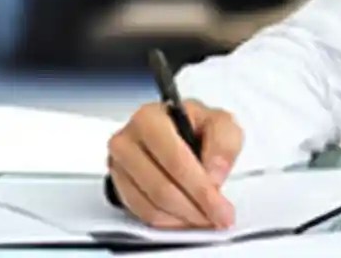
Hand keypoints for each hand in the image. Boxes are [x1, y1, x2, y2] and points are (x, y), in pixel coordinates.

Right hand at [107, 99, 243, 229]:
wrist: (174, 131)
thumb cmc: (195, 126)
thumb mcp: (219, 122)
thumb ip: (223, 144)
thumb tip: (212, 176)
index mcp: (150, 119)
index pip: (175, 160)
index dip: (200, 188)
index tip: (221, 208)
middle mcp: (127, 141)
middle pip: (161, 187)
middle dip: (194, 208)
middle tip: (218, 218)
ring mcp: (119, 165)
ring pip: (151, 205)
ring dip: (182, 217)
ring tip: (205, 217)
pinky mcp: (118, 185)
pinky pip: (141, 213)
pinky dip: (167, 221)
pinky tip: (185, 217)